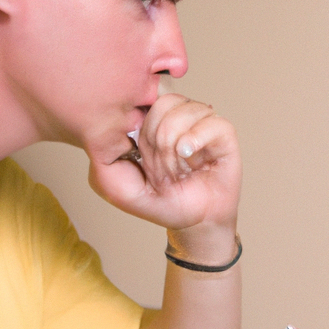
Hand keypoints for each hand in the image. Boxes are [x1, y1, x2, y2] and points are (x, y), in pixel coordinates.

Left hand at [88, 94, 241, 238]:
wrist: (192, 224)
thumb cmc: (160, 203)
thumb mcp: (116, 186)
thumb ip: (102, 157)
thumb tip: (110, 130)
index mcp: (153, 123)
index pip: (142, 104)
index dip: (141, 132)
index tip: (142, 160)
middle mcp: (179, 119)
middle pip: (163, 104)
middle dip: (158, 141)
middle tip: (163, 169)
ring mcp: (203, 125)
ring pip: (188, 110)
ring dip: (176, 145)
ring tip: (180, 169)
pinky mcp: (225, 137)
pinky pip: (214, 123)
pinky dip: (198, 139)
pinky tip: (191, 157)